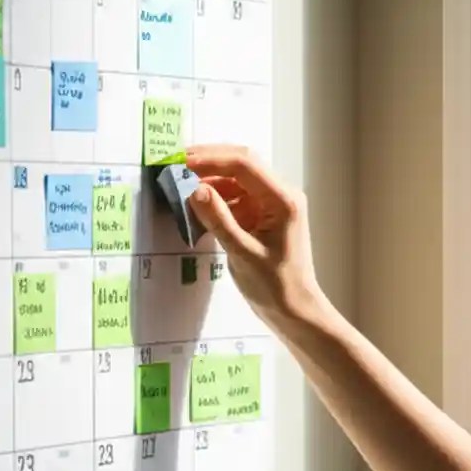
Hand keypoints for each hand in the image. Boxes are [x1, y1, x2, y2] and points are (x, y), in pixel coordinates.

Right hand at [186, 145, 325, 326]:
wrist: (295, 311)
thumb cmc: (276, 287)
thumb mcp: (242, 253)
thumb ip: (218, 219)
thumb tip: (194, 189)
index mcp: (283, 199)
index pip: (244, 164)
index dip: (211, 159)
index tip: (181, 162)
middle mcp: (280, 194)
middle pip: (242, 164)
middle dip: (208, 162)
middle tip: (175, 163)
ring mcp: (271, 204)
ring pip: (236, 179)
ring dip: (209, 180)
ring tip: (180, 183)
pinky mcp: (262, 215)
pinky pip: (235, 197)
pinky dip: (215, 197)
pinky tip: (195, 204)